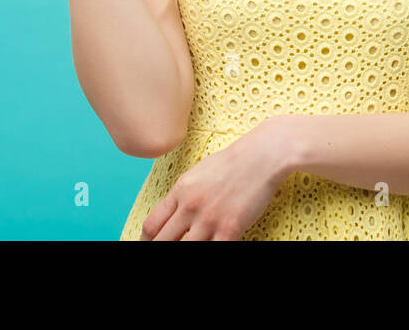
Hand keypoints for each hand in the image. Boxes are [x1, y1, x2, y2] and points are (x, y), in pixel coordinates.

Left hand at [140, 117, 296, 240]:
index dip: (147, 241)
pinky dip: (210, 251)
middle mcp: (189, 207)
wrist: (262, 155)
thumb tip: (175, 211)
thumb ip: (184, 194)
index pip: (152, 225)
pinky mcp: (229, 229)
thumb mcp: (199, 172)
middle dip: (160, 249)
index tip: (149, 245)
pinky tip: (213, 246)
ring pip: (184, 249)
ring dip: (184, 252)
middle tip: (164, 253)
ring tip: (193, 246)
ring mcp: (208, 219)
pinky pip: (213, 251)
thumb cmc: (234, 161)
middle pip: (162, 241)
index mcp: (180, 191)